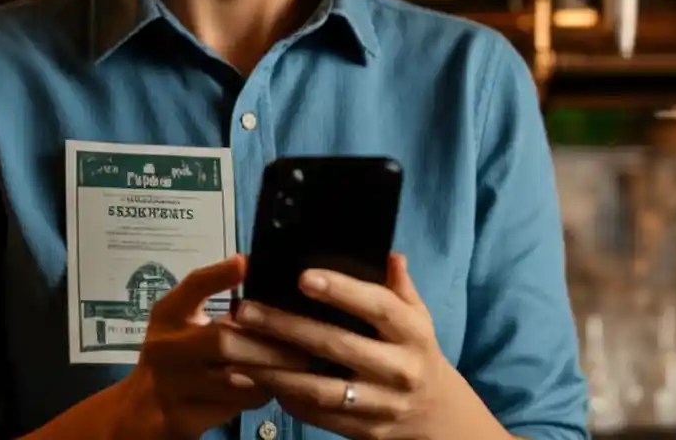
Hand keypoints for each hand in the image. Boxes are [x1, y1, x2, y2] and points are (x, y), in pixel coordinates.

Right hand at [123, 255, 310, 439]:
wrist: (141, 408)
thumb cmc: (174, 352)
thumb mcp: (182, 317)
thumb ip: (213, 294)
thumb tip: (252, 265)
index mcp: (168, 314)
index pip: (190, 287)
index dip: (218, 274)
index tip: (247, 263)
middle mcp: (165, 347)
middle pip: (222, 340)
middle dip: (266, 345)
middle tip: (301, 346)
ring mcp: (170, 385)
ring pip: (232, 379)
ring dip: (269, 372)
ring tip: (298, 367)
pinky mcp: (182, 417)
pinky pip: (231, 407)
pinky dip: (258, 396)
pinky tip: (276, 387)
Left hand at [231, 253, 485, 439]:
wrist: (438, 417)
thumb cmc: (417, 354)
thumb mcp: (419, 316)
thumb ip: (400, 286)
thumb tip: (388, 253)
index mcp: (412, 333)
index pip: (377, 307)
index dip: (342, 290)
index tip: (302, 277)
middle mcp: (398, 368)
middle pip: (337, 345)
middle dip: (287, 328)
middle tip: (247, 311)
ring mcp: (381, 403)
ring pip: (321, 389)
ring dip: (276, 372)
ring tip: (237, 354)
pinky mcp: (364, 430)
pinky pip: (319, 416)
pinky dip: (287, 400)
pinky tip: (257, 382)